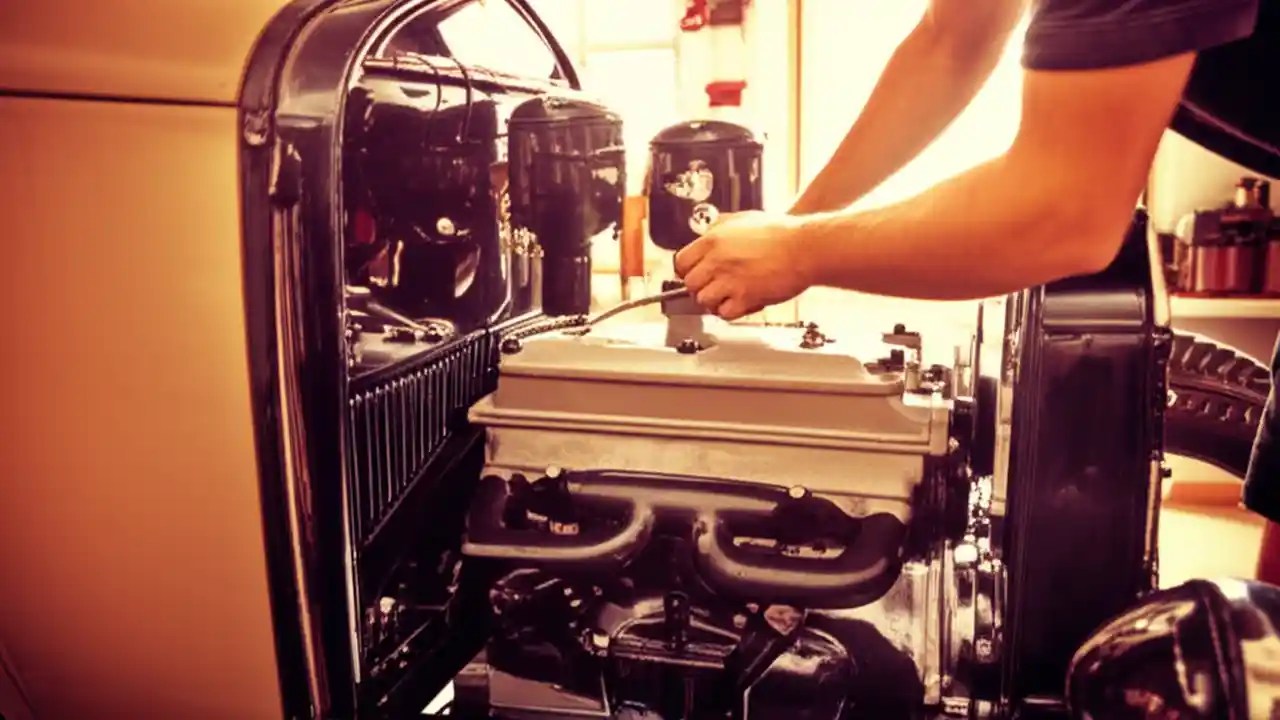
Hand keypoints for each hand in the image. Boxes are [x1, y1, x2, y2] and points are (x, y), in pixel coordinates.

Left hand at [673, 211, 810, 319]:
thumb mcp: (744, 218)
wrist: (804, 248)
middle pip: (690, 284)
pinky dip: (730, 311)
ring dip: (714, 301)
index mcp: (713, 240)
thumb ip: (721, 226)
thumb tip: (707, 230)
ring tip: (728, 296)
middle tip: (713, 287)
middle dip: (700, 288)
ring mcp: (730, 280)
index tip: (694, 274)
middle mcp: (717, 260)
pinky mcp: (745, 298)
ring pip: (704, 300)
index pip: (680, 262)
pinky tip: (740, 302)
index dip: (686, 271)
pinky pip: (724, 313)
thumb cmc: (781, 233)